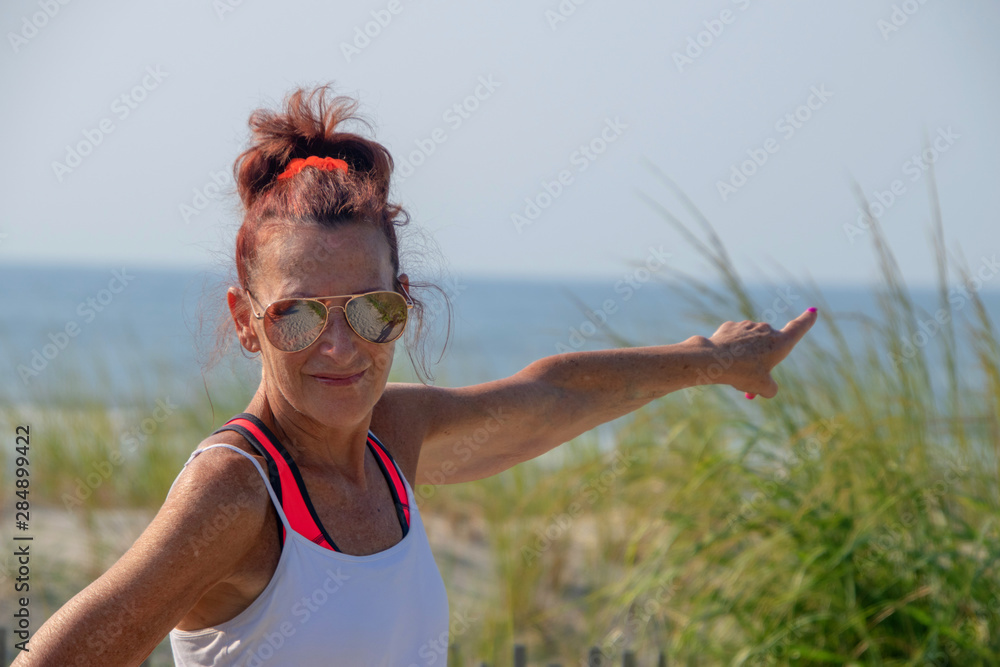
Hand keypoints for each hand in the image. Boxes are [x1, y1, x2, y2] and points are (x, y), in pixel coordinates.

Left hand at [703, 307, 817, 398]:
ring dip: (745, 354)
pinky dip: (731, 347)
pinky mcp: (731, 326)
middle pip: (768, 344)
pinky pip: (734, 339)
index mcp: (780, 342)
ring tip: (734, 367)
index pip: (798, 328)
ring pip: (749, 343)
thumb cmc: (742, 373)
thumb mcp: (762, 387)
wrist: (713, 360)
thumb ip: (770, 388)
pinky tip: (724, 356)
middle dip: (761, 358)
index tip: (813, 311)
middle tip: (749, 376)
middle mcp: (766, 330)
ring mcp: (747, 325)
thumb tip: (768, 388)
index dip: (806, 320)